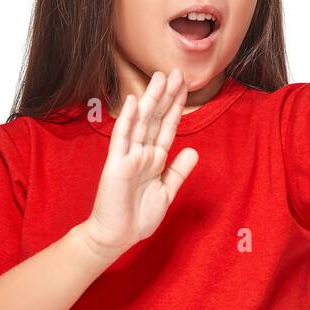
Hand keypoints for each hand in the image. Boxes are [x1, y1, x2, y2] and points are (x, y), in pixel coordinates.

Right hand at [80, 68, 198, 259]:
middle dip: (166, 95)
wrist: (116, 237)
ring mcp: (128, 156)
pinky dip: (127, 120)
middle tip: (176, 72)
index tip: (185, 87)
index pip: (168, 127)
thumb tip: (194, 151)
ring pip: (141, 122)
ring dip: (150, 100)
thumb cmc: (137, 217)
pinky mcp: (116, 165)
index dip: (177, 106)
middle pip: (156, 118)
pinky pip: (122, 139)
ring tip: (160, 77)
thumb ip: (178, 171)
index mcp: (154, 158)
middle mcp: (141, 153)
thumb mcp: (166, 192)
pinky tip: (133, 102)